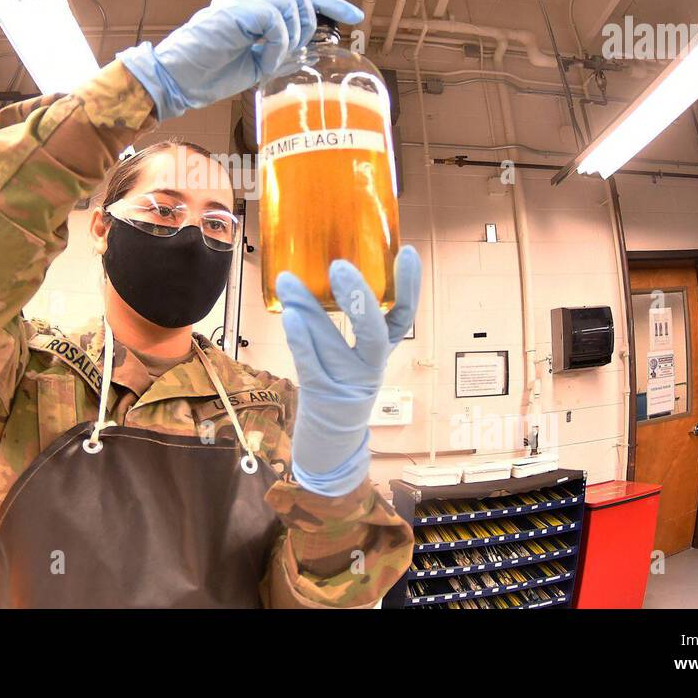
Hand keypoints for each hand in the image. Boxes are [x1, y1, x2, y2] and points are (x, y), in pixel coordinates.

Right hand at [117, 0, 362, 120]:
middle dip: (310, 20)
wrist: (175, 80)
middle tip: (298, 50)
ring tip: (269, 62)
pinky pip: (274, 20)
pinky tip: (262, 62)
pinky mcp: (235, 11)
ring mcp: (240, 3)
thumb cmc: (208, 75)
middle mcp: (248, 0)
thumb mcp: (254, 66)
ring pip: (289, 3)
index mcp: (253, 10)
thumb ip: (280, 53)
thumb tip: (308, 52)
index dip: (330, 4)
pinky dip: (276, 45)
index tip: (356, 17)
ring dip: (290, 37)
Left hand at [278, 247, 422, 496]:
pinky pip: (310, 364)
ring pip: (333, 345)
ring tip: (289, 281)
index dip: (409, 286)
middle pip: (376, 332)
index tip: (408, 251)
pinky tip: (289, 315)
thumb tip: (322, 268)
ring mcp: (347, 385)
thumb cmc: (337, 388)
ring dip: (309, 310)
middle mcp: (370, 368)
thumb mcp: (352, 357)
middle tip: (339, 264)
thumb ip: (346, 324)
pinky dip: (300, 339)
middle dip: (359, 297)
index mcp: (381, 354)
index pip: (404, 317)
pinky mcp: (322, 397)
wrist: (331, 447)